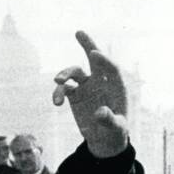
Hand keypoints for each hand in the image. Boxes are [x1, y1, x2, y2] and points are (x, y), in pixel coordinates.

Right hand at [52, 31, 129, 157]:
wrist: (104, 140)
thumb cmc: (115, 132)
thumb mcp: (116, 128)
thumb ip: (109, 120)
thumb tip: (99, 113)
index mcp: (116, 85)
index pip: (111, 68)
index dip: (103, 59)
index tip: (94, 53)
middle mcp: (101, 81)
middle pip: (94, 59)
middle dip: (87, 44)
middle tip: (79, 32)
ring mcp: (86, 86)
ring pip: (74, 73)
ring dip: (64, 74)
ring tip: (57, 81)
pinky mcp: (74, 95)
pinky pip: (63, 89)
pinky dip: (58, 93)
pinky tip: (56, 103)